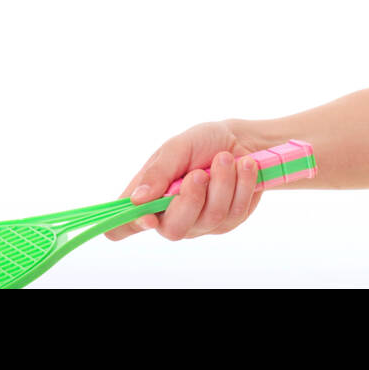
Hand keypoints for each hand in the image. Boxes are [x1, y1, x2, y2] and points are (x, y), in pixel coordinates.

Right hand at [105, 119, 265, 241]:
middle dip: (190, 199)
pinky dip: (241, 184)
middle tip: (200, 173)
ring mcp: (201, 222)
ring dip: (221, 183)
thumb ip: (158, 172)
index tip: (147, 217)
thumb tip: (137, 200)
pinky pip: (235, 212)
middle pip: (173, 230)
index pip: (124, 225)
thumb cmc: (203, 142)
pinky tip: (244, 166)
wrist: (243, 139)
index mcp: (148, 197)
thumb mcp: (177, 147)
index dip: (130, 226)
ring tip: (226, 158)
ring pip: (210, 218)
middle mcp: (171, 216)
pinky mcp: (229, 221)